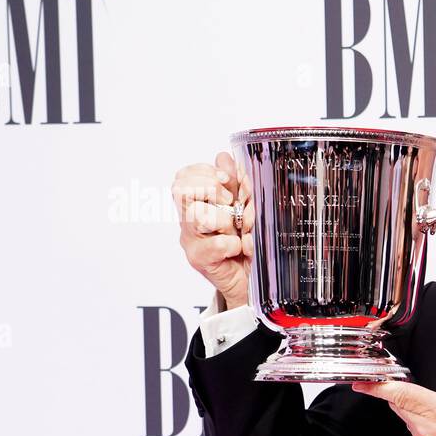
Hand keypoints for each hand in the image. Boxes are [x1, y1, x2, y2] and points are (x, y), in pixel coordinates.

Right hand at [173, 151, 254, 309]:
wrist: (254, 279)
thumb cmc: (248, 242)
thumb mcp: (248, 207)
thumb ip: (238, 184)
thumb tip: (223, 157)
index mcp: (199, 202)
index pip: (184, 176)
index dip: (205, 172)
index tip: (227, 181)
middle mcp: (189, 219)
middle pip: (181, 189)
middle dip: (211, 190)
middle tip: (231, 204)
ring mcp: (191, 239)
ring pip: (196, 215)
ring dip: (223, 220)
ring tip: (238, 230)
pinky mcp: (198, 259)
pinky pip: (214, 244)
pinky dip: (232, 244)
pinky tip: (240, 248)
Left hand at [351, 348, 435, 435]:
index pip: (400, 393)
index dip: (377, 385)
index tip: (363, 381)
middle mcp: (427, 432)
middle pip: (400, 406)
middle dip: (396, 393)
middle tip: (395, 384)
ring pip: (410, 423)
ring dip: (413, 412)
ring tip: (427, 406)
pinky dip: (424, 431)